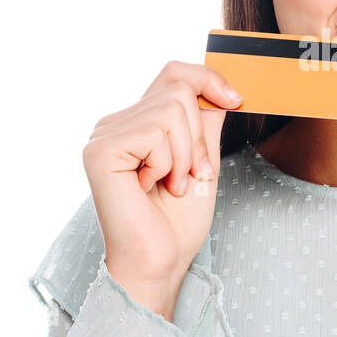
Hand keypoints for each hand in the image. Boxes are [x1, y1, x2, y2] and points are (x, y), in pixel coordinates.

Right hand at [82, 61, 242, 316]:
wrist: (160, 262)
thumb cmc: (177, 223)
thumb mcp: (202, 161)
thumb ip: (206, 123)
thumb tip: (218, 88)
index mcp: (136, 123)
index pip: (173, 74)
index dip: (208, 79)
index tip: (236, 101)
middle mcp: (114, 124)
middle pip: (178, 89)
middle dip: (198, 136)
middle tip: (190, 175)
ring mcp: (103, 135)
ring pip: (171, 109)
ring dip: (184, 154)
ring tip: (170, 185)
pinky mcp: (100, 150)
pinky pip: (154, 132)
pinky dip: (166, 163)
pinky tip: (150, 188)